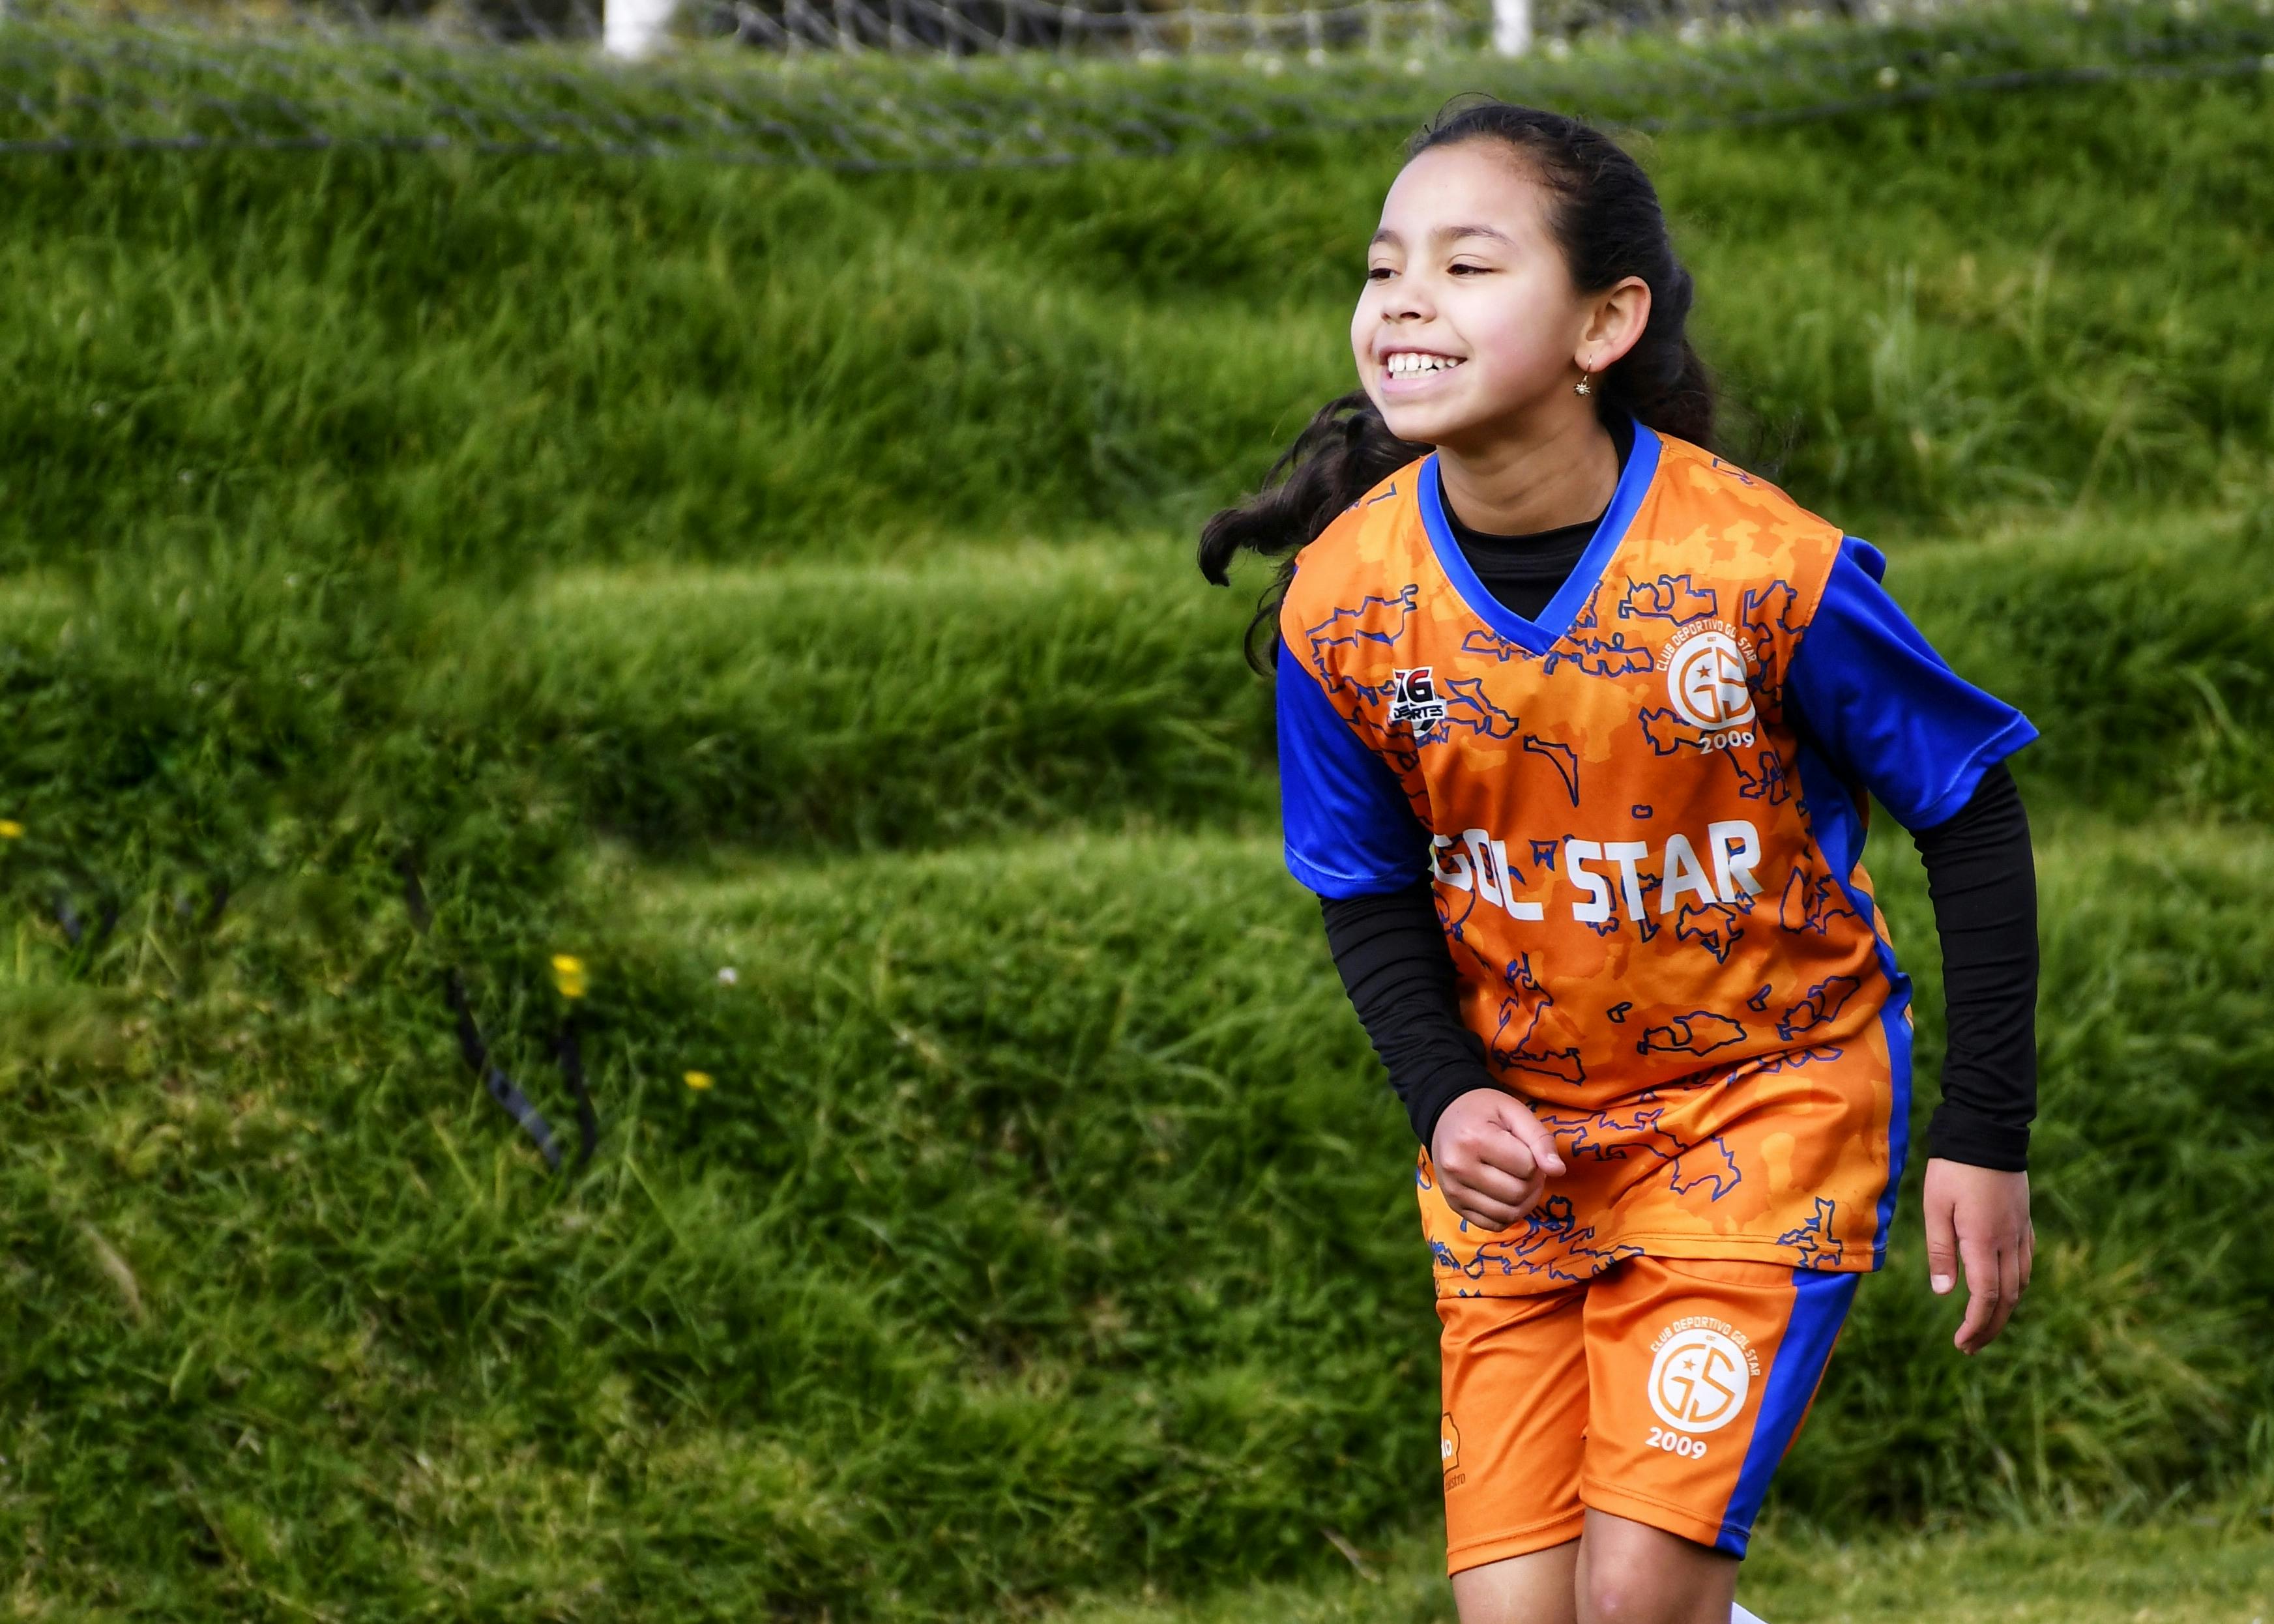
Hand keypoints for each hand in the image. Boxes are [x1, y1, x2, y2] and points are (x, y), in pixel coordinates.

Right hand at [1429, 1088, 1566, 1231]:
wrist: (1445, 1118)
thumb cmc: (1484, 1111)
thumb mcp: (1514, 1111)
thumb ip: (1539, 1138)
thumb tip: (1558, 1170)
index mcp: (1474, 1138)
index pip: (1527, 1167)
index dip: (1536, 1159)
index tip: (1527, 1148)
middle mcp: (1458, 1167)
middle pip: (1518, 1193)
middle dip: (1533, 1182)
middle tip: (1527, 1166)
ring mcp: (1453, 1190)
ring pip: (1508, 1214)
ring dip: (1524, 1201)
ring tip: (1519, 1181)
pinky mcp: (1453, 1205)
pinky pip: (1493, 1224)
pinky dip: (1508, 1215)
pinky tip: (1506, 1196)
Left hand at [1921, 1157, 2032, 1354]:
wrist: (1988, 1134)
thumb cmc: (1953, 1169)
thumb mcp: (1935, 1207)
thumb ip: (1940, 1250)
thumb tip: (1945, 1293)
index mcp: (1984, 1241)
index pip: (1986, 1296)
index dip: (1975, 1325)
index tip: (1962, 1343)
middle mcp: (2009, 1242)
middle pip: (2008, 1299)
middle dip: (1989, 1327)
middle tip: (1970, 1347)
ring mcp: (2021, 1232)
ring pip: (2021, 1284)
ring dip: (2004, 1311)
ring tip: (1984, 1327)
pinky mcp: (2025, 1223)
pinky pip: (2026, 1264)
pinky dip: (2016, 1286)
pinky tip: (2003, 1292)